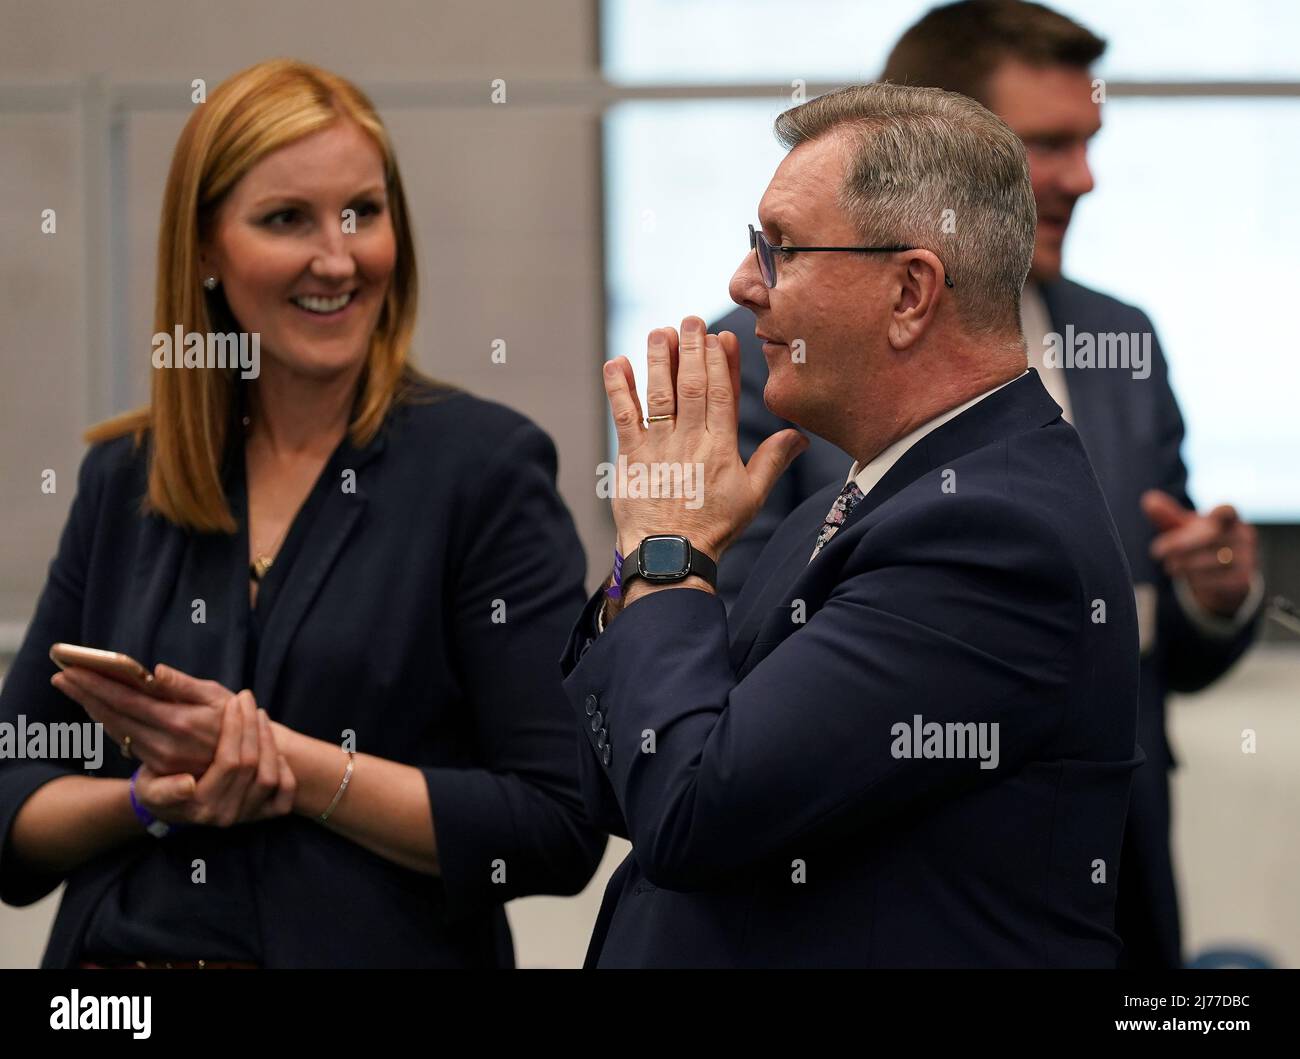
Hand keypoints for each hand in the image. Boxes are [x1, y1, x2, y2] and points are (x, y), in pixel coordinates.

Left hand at [51, 663, 228, 776]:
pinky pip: (126, 740)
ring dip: (92, 707)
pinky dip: (108, 721)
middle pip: (113, 715)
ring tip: (73, 687)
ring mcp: (159, 757)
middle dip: (84, 693)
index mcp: (179, 721)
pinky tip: (98, 708)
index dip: (96, 684)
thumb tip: (155, 671)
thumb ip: (183, 685)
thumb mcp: (217, 696)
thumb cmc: (235, 719)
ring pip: (115, 729)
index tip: (72, 669)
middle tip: (61, 675)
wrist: (248, 761)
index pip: (126, 699)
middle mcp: (164, 743)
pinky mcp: (157, 765)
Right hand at [134, 691, 295, 826]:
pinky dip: (285, 769)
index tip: (233, 703)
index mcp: (200, 805)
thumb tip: (189, 785)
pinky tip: (272, 748)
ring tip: (257, 714)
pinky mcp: (263, 815)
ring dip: (267, 740)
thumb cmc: (158, 786)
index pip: (229, 762)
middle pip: (250, 764)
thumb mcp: (148, 787)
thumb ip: (164, 788)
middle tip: (246, 698)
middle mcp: (226, 815)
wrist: (174, 806)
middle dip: (250, 725)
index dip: (235, 729)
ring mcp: (246, 816)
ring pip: (269, 775)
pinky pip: (285, 792)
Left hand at [603, 316, 806, 566]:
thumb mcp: (752, 496)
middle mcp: (690, 441)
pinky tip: (617, 363)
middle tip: (689, 320)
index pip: (722, 393)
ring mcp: (658, 447)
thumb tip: (801, 436)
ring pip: (659, 394)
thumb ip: (774, 460)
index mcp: (721, 447)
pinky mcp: (631, 457)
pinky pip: (623, 416)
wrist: (671, 554)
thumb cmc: (713, 527)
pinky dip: (619, 388)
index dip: (721, 361)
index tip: (720, 336)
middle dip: (691, 348)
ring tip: (660, 331)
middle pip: (692, 385)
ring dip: (658, 359)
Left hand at [1142, 489, 1257, 616]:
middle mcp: (1243, 536)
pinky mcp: (1244, 579)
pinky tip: (1190, 580)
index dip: (1220, 513)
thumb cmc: (1201, 544)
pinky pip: (1218, 580)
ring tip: (1170, 566)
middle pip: (1210, 538)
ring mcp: (1247, 558)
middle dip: (1180, 545)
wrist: (1224, 578)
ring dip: (1186, 565)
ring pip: (1212, 561)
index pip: (1228, 512)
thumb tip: (1148, 499)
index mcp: (1229, 519)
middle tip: (1156, 551)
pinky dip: (1199, 581)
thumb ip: (1168, 515)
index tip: (1210, 515)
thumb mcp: (1186, 529)